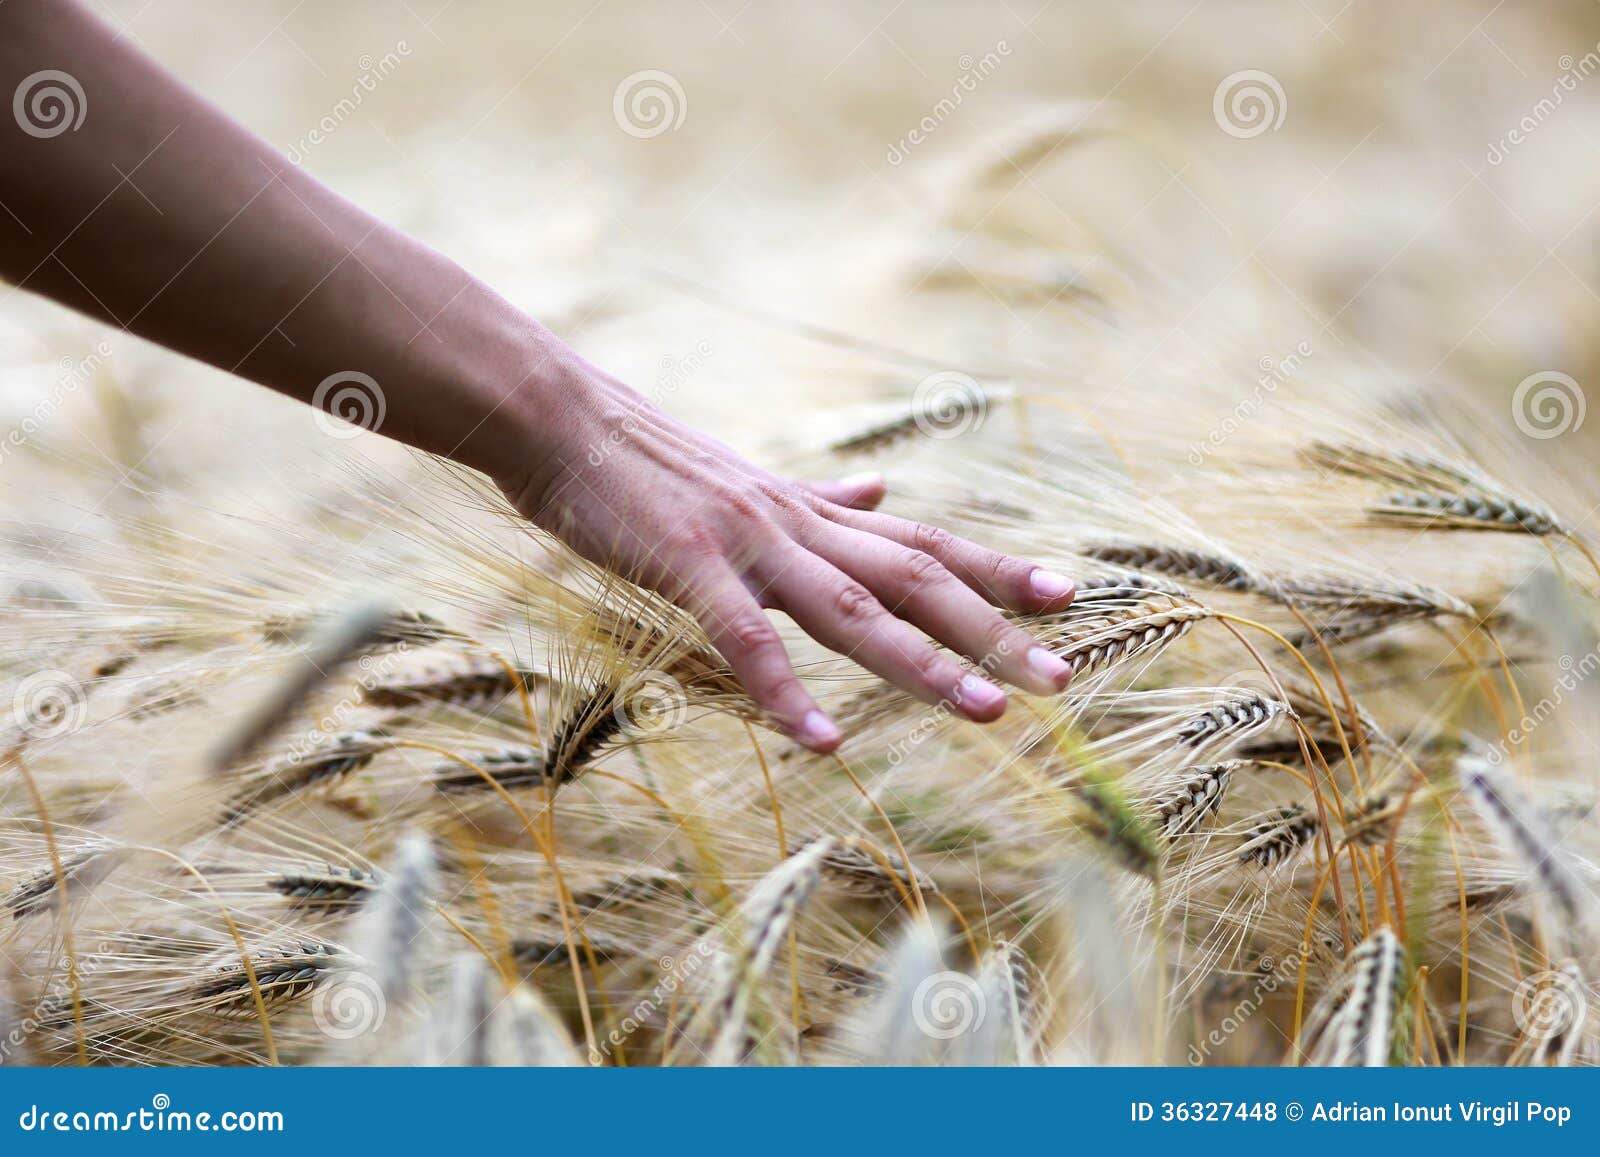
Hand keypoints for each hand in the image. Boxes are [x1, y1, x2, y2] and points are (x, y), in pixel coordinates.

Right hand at [492, 355, 1076, 752]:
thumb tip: (880, 489)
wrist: (561, 419)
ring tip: (984, 711)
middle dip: (992, 628)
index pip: (925, 542)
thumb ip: (822, 498)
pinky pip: (746, 638)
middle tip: (1060, 676)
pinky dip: (787, 691)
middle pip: (914, 578)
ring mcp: (747, 543)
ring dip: (921, 663)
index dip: (998, 569)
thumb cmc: (649, 461)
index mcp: (812, 512)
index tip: (1068, 595)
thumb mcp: (751, 480)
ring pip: (851, 608)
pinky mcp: (688, 564)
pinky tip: (823, 742)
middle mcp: (798, 524)